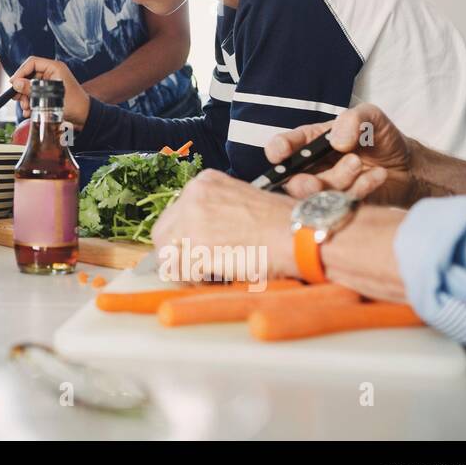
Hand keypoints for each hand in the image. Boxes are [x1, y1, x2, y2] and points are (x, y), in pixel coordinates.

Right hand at [9, 57, 90, 126]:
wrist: (84, 116)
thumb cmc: (73, 104)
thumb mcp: (50, 96)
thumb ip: (32, 89)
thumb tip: (16, 83)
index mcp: (54, 67)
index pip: (32, 63)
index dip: (20, 72)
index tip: (14, 84)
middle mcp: (51, 72)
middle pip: (29, 75)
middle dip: (22, 88)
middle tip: (17, 98)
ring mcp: (50, 82)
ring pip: (30, 86)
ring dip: (25, 97)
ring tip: (26, 108)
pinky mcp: (49, 91)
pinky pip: (35, 93)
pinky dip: (30, 101)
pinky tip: (29, 111)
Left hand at [151, 170, 296, 281]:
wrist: (301, 234)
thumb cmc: (284, 223)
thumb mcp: (244, 201)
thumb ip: (218, 212)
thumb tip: (206, 235)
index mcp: (204, 183)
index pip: (175, 215)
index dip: (184, 239)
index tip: (197, 252)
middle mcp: (193, 196)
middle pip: (164, 233)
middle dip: (178, 255)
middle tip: (198, 271)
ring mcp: (191, 219)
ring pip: (167, 253)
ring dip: (184, 270)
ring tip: (208, 277)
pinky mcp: (196, 246)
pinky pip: (179, 271)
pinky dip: (193, 281)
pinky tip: (215, 280)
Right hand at [264, 104, 417, 204]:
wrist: (409, 166)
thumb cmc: (383, 139)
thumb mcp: (371, 116)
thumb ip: (353, 119)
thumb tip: (337, 141)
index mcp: (310, 141)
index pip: (284, 146)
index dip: (277, 150)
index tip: (281, 154)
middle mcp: (313, 167)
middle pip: (294, 180)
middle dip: (303, 183)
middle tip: (316, 183)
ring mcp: (327, 188)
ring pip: (319, 193)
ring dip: (339, 179)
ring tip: (358, 164)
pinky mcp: (342, 205)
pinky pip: (343, 203)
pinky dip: (360, 188)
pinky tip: (377, 176)